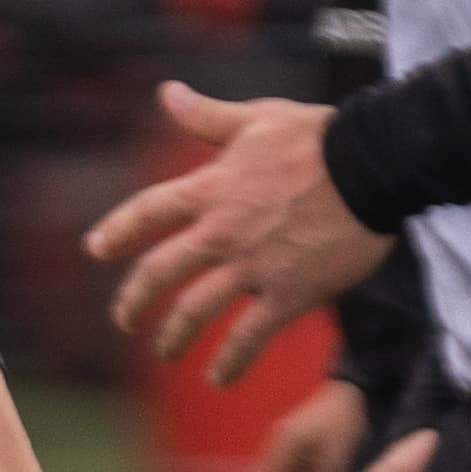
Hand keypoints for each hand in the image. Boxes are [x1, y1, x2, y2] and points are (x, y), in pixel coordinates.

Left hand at [87, 82, 389, 381]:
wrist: (374, 166)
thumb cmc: (319, 137)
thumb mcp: (257, 118)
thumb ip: (207, 117)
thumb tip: (168, 93)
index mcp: (212, 188)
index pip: (148, 212)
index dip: (117, 231)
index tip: (96, 249)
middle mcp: (223, 231)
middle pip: (158, 272)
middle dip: (134, 300)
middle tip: (124, 320)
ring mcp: (252, 266)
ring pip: (195, 311)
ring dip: (173, 337)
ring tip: (165, 351)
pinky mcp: (288, 293)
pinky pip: (249, 337)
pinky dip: (230, 361)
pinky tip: (219, 378)